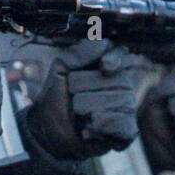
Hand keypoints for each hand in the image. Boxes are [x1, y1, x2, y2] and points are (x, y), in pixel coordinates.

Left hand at [25, 39, 137, 160]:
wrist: (48, 129)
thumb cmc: (57, 98)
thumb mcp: (59, 70)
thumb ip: (76, 54)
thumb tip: (101, 43)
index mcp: (108, 69)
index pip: (121, 56)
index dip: (115, 59)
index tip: (105, 66)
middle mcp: (122, 87)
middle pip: (112, 81)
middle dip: (84, 91)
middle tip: (74, 99)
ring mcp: (125, 108)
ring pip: (113, 103)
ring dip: (86, 111)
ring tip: (79, 115)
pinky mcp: (125, 131)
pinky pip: (119, 124)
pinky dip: (98, 128)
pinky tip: (88, 129)